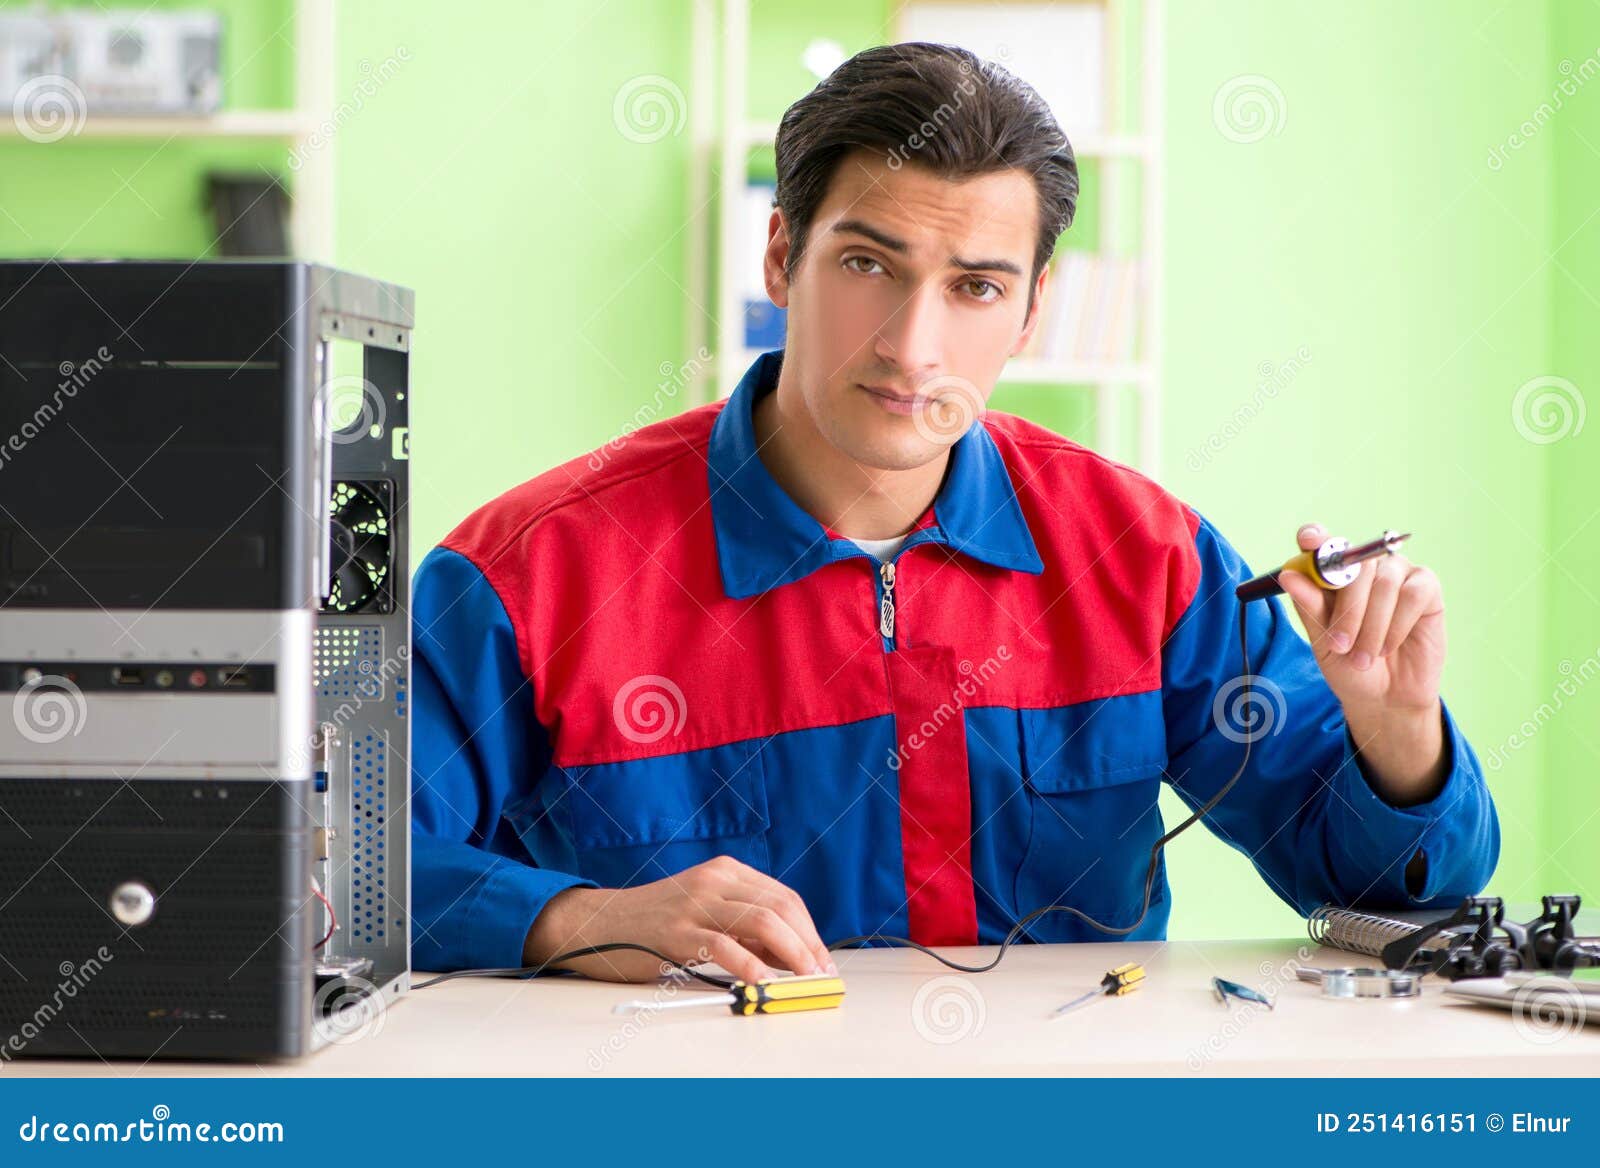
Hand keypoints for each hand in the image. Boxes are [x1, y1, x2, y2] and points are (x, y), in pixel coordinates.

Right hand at [523, 856, 835, 983]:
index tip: (823, 960)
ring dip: (792, 954)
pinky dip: (751, 965)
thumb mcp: (707, 910)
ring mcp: (696, 904)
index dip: (810, 932)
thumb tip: (794, 956)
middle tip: (821, 974)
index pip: (785, 898)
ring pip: (762, 922)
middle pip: (781, 907)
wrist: (603, 922)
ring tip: (803, 979)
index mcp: (727, 872)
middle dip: (808, 944)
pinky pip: (724, 946)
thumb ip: (746, 927)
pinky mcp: (677, 931)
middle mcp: (716, 881)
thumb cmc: (659, 922)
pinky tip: (763, 982)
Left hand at [1278, 523, 1448, 802]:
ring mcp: (1397, 573)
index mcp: (1332, 574)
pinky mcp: (1426, 587)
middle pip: (1355, 565)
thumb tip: (1289, 576)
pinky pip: (1412, 593)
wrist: (1384, 695)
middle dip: (1347, 610)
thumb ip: (1309, 606)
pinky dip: (1398, 624)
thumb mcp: (1322, 639)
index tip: (1308, 541)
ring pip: (1384, 582)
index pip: (1323, 543)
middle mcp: (1365, 567)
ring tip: (1365, 656)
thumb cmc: (1348, 663)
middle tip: (1341, 645)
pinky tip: (1389, 645)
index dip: (1316, 537)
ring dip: (1372, 625)